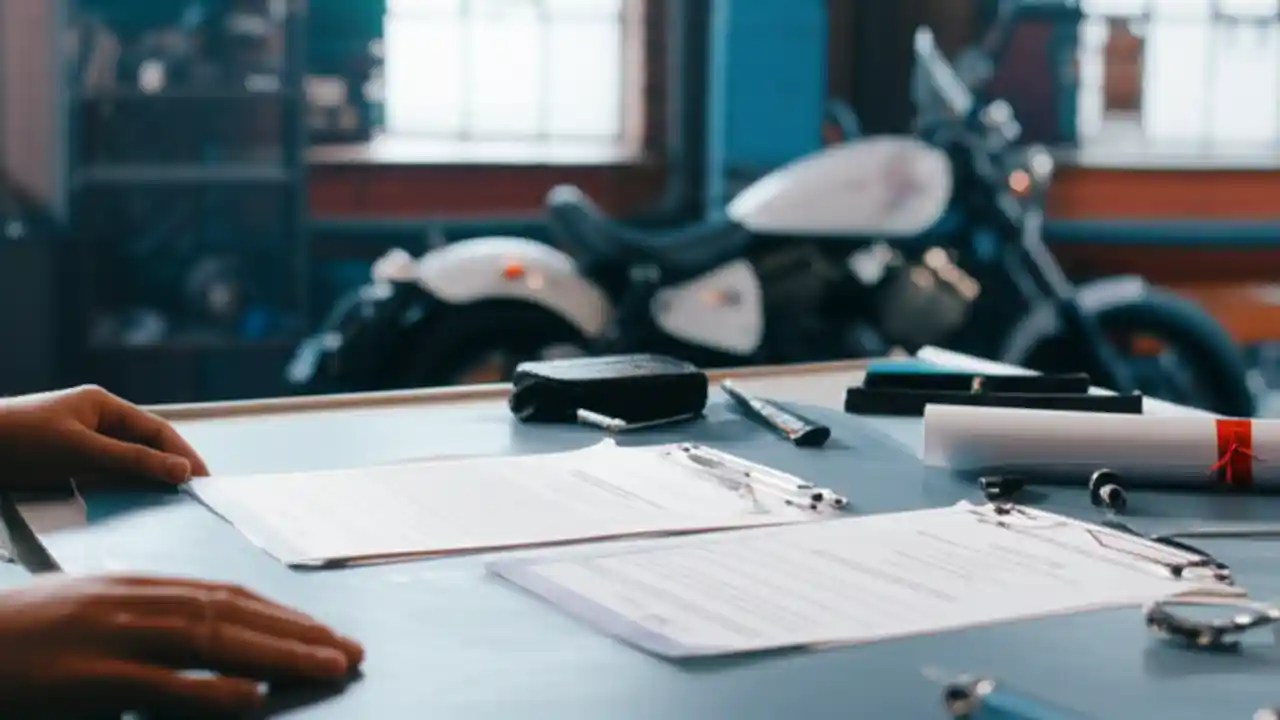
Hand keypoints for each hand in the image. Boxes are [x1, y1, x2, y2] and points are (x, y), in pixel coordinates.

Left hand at [0, 385, 209, 489]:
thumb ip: (131, 461)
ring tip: (173, 505)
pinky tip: (134, 506)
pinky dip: (122, 490)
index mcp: (103, 406)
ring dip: (147, 481)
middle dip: (170, 468)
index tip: (205, 479)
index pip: (157, 430)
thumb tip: (181, 471)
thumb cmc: (20, 440)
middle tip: (197, 496)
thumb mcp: (80, 450)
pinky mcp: (65, 464)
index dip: (183, 454)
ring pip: (126, 463)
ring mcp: (80, 442)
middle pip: (145, 445)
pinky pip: (104, 477)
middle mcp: (96, 421)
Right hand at [0, 574, 363, 718]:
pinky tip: (253, 700)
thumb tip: (201, 651)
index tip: (325, 631)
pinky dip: (211, 692)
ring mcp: (111, 638)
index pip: (227, 595)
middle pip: (234, 612)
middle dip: (299, 633)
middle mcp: (133, 603)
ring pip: (213, 640)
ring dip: (279, 655)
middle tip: (350, 651)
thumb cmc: (18, 639)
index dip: (282, 613)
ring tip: (329, 668)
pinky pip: (160, 685)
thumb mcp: (91, 619)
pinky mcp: (87, 678)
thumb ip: (146, 629)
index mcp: (136, 587)